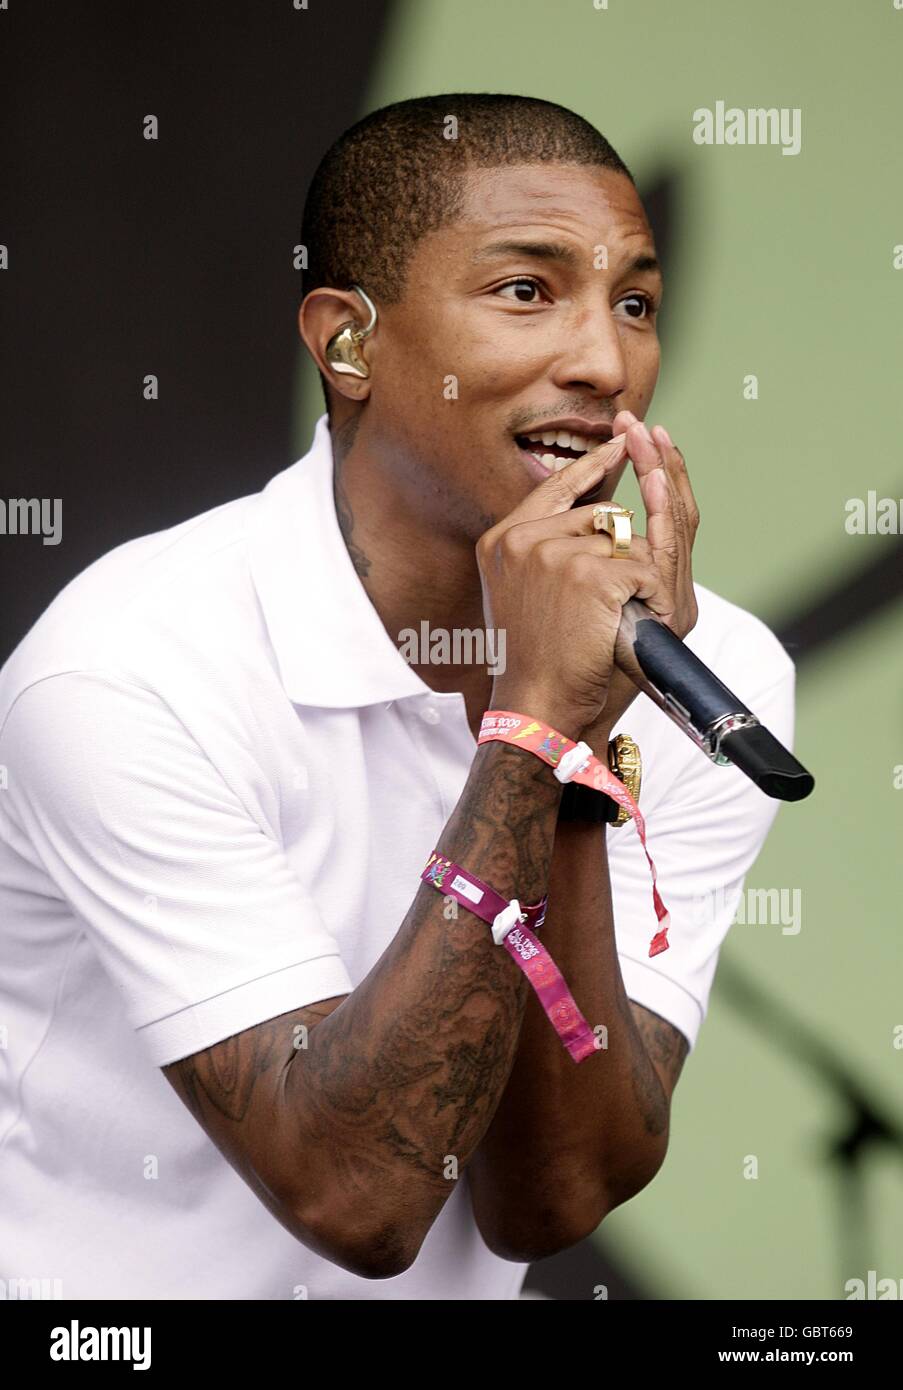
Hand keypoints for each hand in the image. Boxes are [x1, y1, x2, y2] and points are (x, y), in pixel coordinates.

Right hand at [476, 432, 686, 741]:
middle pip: (607, 516)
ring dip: (640, 583)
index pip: (560, 486)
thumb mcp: (540, 597)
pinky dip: (652, 599)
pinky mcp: (588, 574)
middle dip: (629, 556)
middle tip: (615, 610)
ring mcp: (554, 552)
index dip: (598, 463)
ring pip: (630, 542)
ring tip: (613, 628)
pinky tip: (630, 626)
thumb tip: (614, 512)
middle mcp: (523, 538)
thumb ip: (563, 549)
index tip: (627, 438)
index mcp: (503, 541)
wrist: (540, 713)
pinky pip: (646, 568)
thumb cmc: (545, 666)